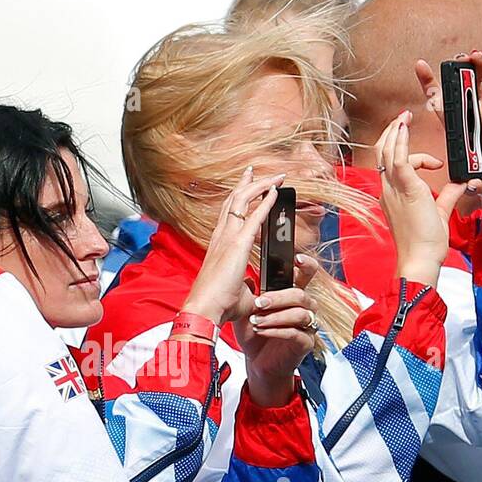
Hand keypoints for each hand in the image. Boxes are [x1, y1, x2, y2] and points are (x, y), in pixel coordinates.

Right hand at [181, 166, 284, 324]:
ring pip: (242, 200)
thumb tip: (254, 288)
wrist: (205, 311)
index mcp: (219, 245)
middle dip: (248, 183)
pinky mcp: (237, 244)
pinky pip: (255, 215)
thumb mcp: (240, 292)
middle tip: (257, 170)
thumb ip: (247, 286)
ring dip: (260, 186)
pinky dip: (266, 201)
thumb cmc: (220, 306)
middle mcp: (220, 236)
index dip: (238, 197)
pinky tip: (276, 191)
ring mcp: (227, 238)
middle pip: (234, 200)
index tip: (248, 186)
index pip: (229, 214)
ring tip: (275, 177)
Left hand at [235, 254, 319, 406]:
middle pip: (300, 294)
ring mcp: (307, 326)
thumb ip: (249, 294)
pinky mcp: (304, 343)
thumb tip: (247, 277)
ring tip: (256, 320)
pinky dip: (276, 330)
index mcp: (292, 295)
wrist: (256, 364)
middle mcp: (304, 309)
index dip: (306, 265)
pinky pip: (294, 333)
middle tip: (259, 302)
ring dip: (275, 316)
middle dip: (278, 297)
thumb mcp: (247, 311)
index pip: (306, 274)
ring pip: (299, 313)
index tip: (296, 259)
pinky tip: (262, 330)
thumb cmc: (255, 336)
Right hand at [375, 111, 461, 287]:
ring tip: (404, 116)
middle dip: (392, 133)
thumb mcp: (440, 213)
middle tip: (403, 117)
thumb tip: (465, 182)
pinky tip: (404, 126)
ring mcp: (393, 189)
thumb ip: (450, 195)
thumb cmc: (426, 243)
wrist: (420, 258)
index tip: (434, 161)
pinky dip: (400, 140)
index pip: (393, 167)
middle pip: (382, 154)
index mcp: (392, 196)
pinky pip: (398, 158)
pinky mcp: (405, 188)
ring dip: (395, 131)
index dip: (410, 158)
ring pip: (386, 151)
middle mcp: (388, 191)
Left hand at [416, 50, 481, 227]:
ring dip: (475, 67)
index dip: (430, 83)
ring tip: (470, 55)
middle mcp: (471, 115)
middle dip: (455, 72)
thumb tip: (471, 185)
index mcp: (456, 128)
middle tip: (452, 58)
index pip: (439, 101)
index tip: (419, 65)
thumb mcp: (476, 179)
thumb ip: (473, 180)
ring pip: (480, 82)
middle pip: (459, 87)